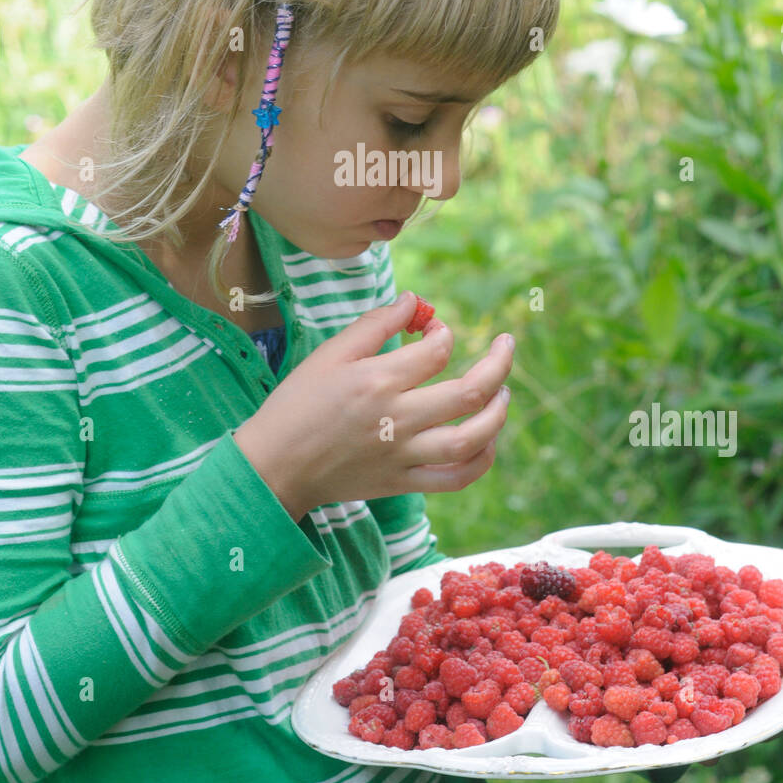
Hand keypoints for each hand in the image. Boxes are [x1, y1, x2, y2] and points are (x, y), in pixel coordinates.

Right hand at [233, 290, 513, 518]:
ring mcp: (403, 455)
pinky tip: (487, 441)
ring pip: (472, 439)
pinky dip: (480, 461)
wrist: (274, 466)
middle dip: (499, 363)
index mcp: (378, 380)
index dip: (444, 331)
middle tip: (507, 344)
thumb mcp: (330, 354)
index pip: (437, 350)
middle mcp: (397, 418)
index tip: (434, 328)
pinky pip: (455, 478)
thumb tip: (414, 300)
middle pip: (470, 393)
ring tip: (504, 393)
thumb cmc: (297, 403)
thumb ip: (375, 324)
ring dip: (498, 413)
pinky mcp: (403, 482)